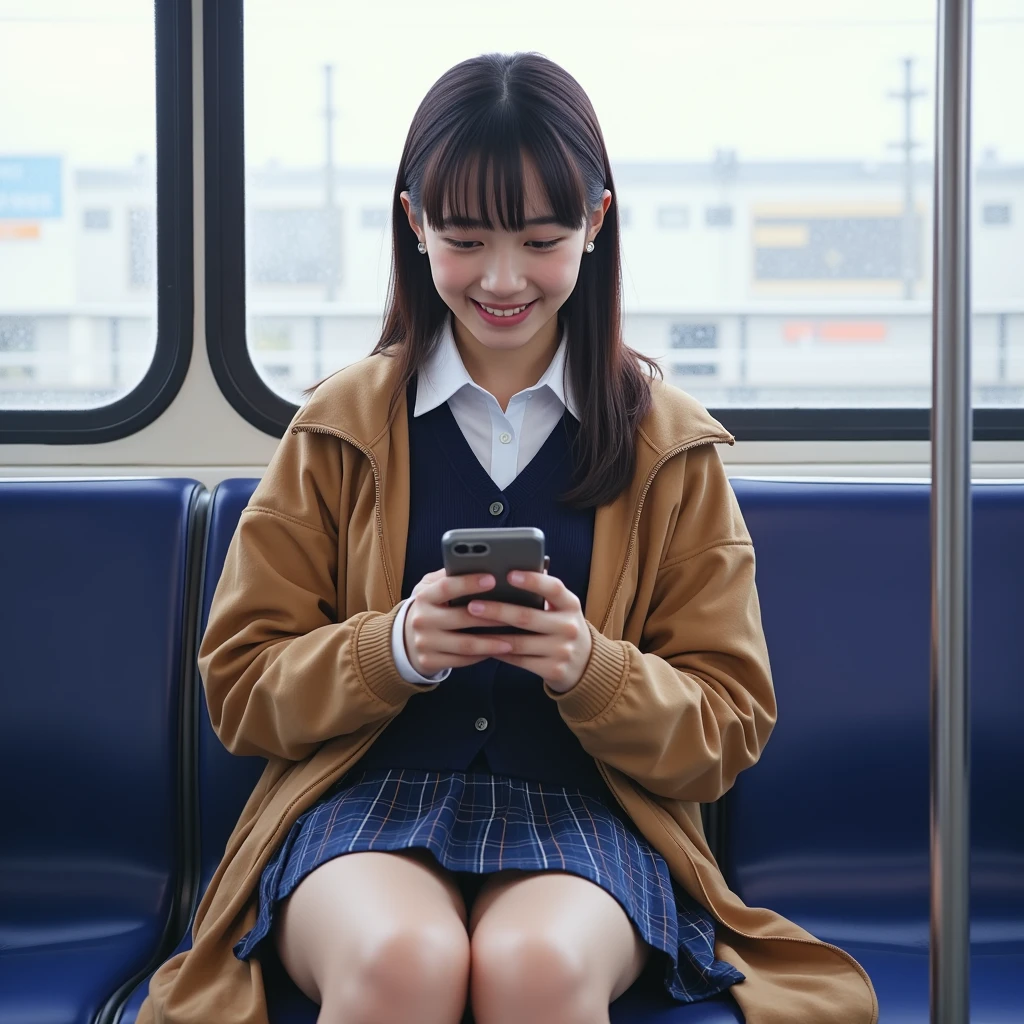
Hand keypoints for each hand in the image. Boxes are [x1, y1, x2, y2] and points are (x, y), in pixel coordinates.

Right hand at [403, 569, 512, 676]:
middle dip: (491, 616)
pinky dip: (482, 656)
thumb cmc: (430, 607)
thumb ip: (450, 576)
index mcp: (424, 596)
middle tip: (516, 614)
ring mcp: (424, 643)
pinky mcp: (429, 662)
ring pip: (465, 645)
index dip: (470, 583)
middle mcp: (421, 620)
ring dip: (491, 642)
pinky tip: (498, 650)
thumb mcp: (431, 588)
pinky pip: (462, 660)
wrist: (405, 639)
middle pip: (461, 618)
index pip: (447, 587)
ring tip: (513, 639)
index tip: (493, 578)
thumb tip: (480, 563)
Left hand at [463, 570, 591, 692]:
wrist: (585, 665)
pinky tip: (484, 645)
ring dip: (491, 635)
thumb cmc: (562, 627)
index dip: (532, 581)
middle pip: (527, 617)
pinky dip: (499, 653)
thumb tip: (515, 568)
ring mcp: (562, 651)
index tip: (509, 574)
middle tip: (472, 605)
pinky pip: (519, 661)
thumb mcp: (562, 608)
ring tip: (471, 627)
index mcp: (571, 605)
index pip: (554, 588)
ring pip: (518, 642)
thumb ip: (544, 591)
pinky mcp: (553, 670)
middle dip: (497, 611)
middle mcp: (569, 627)